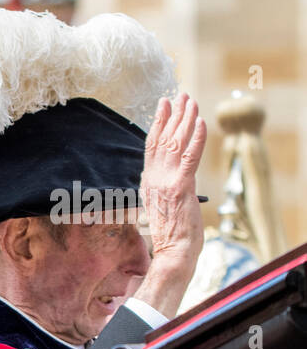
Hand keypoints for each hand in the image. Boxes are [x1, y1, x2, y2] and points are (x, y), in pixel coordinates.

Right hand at [134, 93, 207, 318]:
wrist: (171, 254)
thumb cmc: (170, 236)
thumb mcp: (163, 207)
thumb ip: (163, 190)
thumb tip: (166, 182)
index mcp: (149, 183)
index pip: (151, 147)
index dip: (157, 124)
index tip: (163, 105)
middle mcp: (154, 179)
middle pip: (162, 139)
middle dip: (172, 115)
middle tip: (179, 94)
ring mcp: (166, 182)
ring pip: (175, 144)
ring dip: (185, 120)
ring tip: (191, 101)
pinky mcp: (181, 187)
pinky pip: (189, 157)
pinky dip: (196, 139)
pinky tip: (201, 123)